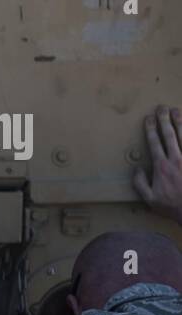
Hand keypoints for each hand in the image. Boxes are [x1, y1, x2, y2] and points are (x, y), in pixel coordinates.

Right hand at [135, 105, 181, 223]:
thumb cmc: (172, 206)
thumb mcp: (149, 199)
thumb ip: (140, 183)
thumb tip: (137, 169)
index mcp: (162, 167)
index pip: (154, 142)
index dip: (150, 129)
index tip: (148, 118)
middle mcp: (176, 159)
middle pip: (169, 135)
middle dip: (164, 120)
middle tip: (161, 108)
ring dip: (180, 122)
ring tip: (176, 110)